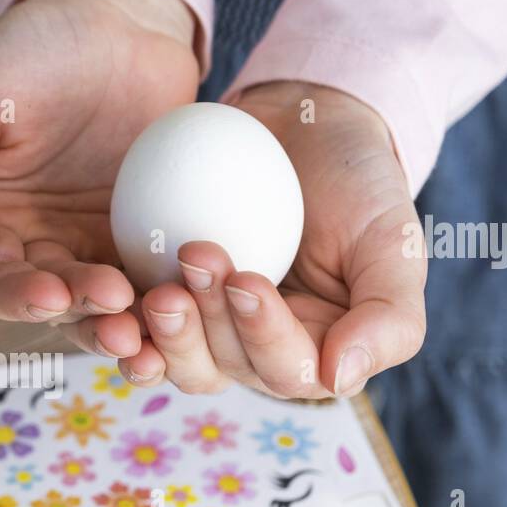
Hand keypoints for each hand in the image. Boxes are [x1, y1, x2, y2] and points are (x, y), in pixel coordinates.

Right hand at [0, 0, 199, 358]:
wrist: (118, 20)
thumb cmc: (31, 49)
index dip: (14, 297)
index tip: (51, 293)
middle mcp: (33, 249)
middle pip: (50, 305)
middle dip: (80, 313)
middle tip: (116, 303)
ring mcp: (92, 249)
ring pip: (103, 309)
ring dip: (123, 324)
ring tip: (148, 327)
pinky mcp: (146, 242)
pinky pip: (155, 283)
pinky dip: (168, 303)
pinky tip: (191, 306)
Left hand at [122, 82, 426, 397]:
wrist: (305, 126)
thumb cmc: (361, 184)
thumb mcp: (395, 241)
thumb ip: (389, 318)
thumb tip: (339, 381)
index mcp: (317, 352)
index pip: (287, 370)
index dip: (264, 334)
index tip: (247, 278)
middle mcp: (259, 351)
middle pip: (227, 368)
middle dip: (208, 323)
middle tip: (197, 258)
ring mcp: (209, 329)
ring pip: (181, 359)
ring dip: (167, 333)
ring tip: (158, 289)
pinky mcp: (168, 298)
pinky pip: (141, 326)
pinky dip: (125, 322)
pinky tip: (111, 302)